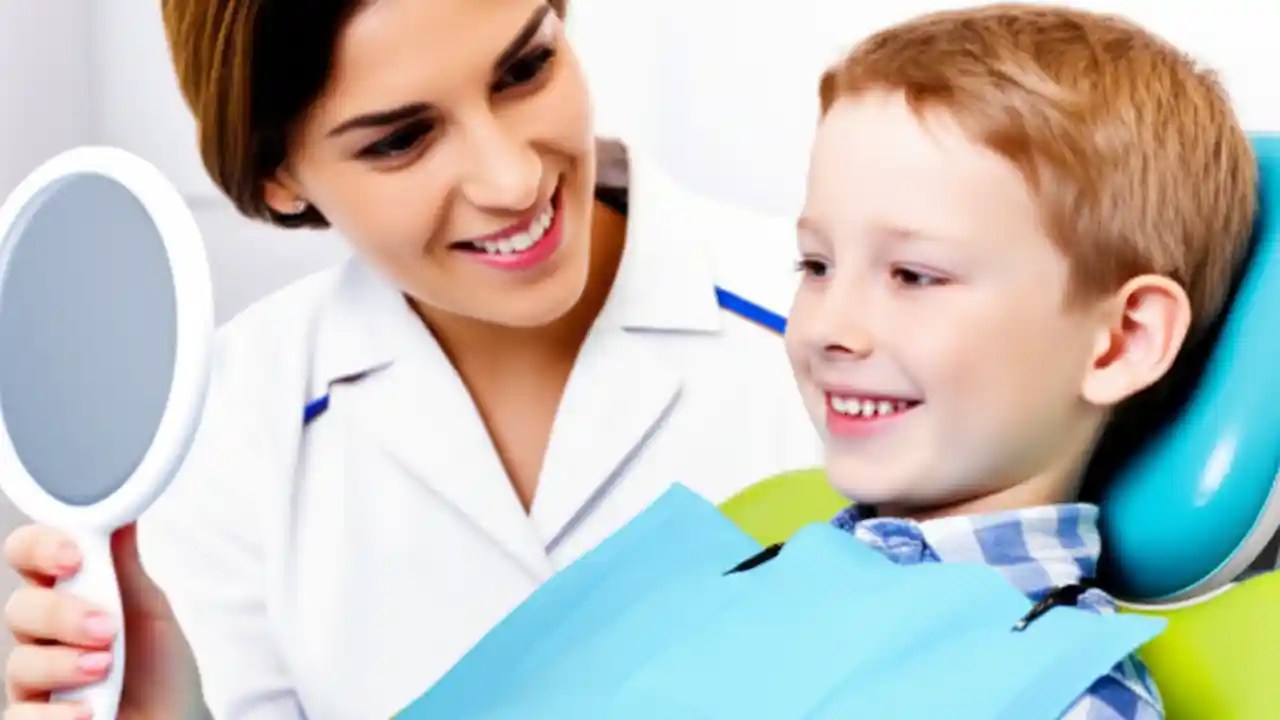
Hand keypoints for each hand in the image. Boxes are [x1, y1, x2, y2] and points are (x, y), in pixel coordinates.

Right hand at [3, 523, 196, 718]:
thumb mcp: (149, 608)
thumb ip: (123, 564)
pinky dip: (53, 715)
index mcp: (67, 593)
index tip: (72, 557)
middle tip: (107, 627)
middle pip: (19, 608)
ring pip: (19, 662)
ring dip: (64, 663)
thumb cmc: (160, 666)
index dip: (40, 548)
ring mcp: (36, 680)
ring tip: (105, 667)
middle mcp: (43, 635)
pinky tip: (86, 712)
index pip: (28, 556)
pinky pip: (19, 717)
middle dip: (62, 615)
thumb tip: (117, 512)